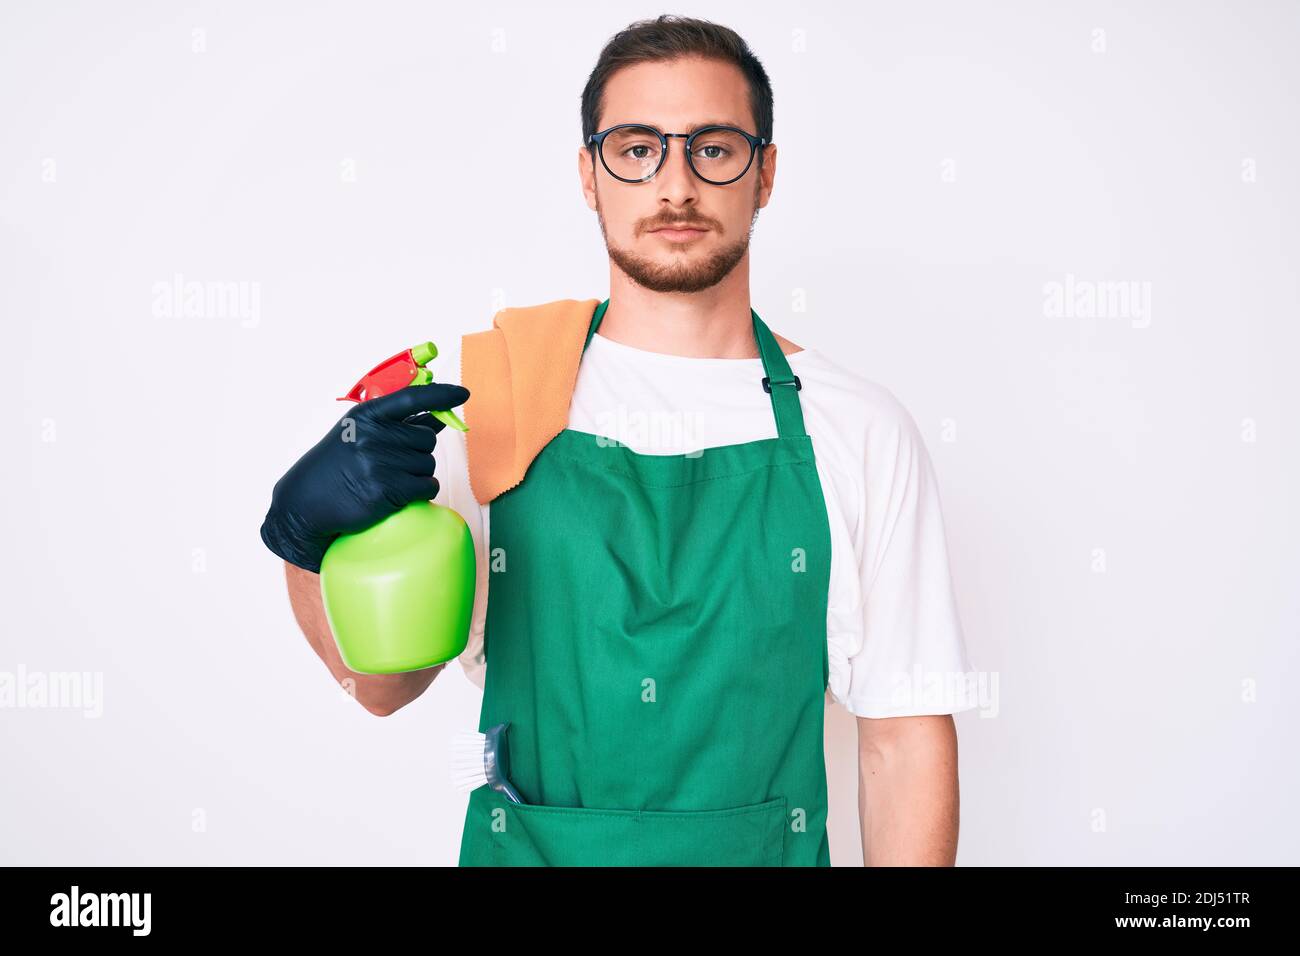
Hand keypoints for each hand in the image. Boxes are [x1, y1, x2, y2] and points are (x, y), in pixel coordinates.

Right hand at [259, 382, 469, 572]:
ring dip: (417, 475)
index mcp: (367, 416)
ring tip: (389, 480)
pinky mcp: (386, 491)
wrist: (305, 503)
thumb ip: (396, 424)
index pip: (413, 398)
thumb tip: (439, 417)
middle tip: (393, 465)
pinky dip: (420, 492)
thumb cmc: (337, 467)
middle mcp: (373, 435)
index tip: (462, 394)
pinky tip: (399, 494)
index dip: (441, 395)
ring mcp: (379, 463)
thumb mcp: (358, 434)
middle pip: (427, 439)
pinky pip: (427, 487)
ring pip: (428, 465)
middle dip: (418, 453)